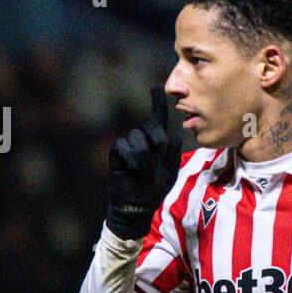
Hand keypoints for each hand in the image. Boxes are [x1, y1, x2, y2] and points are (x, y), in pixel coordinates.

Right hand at [106, 87, 194, 239]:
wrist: (137, 205)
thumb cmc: (154, 189)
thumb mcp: (170, 172)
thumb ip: (173, 153)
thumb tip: (174, 135)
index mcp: (156, 142)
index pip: (157, 119)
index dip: (157, 102)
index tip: (156, 87)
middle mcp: (141, 139)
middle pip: (152, 126)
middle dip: (157, 141)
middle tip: (155, 159)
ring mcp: (127, 144)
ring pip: (139, 138)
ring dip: (145, 156)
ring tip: (143, 170)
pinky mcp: (117, 150)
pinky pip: (127, 147)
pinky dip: (133, 160)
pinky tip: (131, 170)